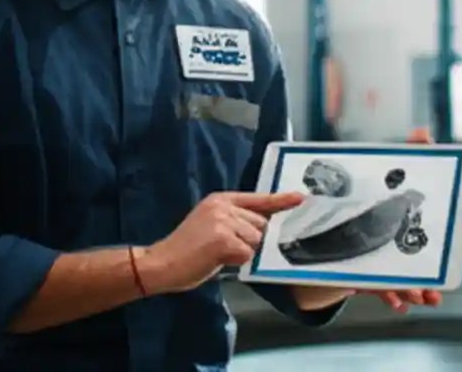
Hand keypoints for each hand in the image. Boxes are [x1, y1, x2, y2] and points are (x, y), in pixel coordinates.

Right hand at [141, 191, 304, 294]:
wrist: (162, 262)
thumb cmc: (186, 250)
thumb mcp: (212, 226)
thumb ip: (235, 222)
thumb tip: (262, 229)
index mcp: (220, 200)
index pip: (257, 199)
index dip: (280, 200)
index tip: (299, 198)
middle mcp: (223, 206)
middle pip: (261, 225)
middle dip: (250, 241)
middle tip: (223, 248)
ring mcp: (223, 221)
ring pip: (256, 241)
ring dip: (243, 252)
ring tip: (217, 254)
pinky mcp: (223, 239)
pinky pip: (247, 254)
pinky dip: (236, 262)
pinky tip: (217, 259)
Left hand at [293, 130, 461, 313]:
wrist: (344, 228)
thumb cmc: (378, 197)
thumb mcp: (391, 173)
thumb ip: (410, 153)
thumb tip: (423, 132)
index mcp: (431, 224)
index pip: (458, 228)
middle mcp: (424, 247)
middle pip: (446, 256)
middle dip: (454, 257)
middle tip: (456, 254)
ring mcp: (407, 264)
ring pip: (423, 280)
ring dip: (427, 288)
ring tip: (428, 295)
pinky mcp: (384, 276)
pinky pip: (393, 291)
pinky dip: (397, 297)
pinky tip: (400, 304)